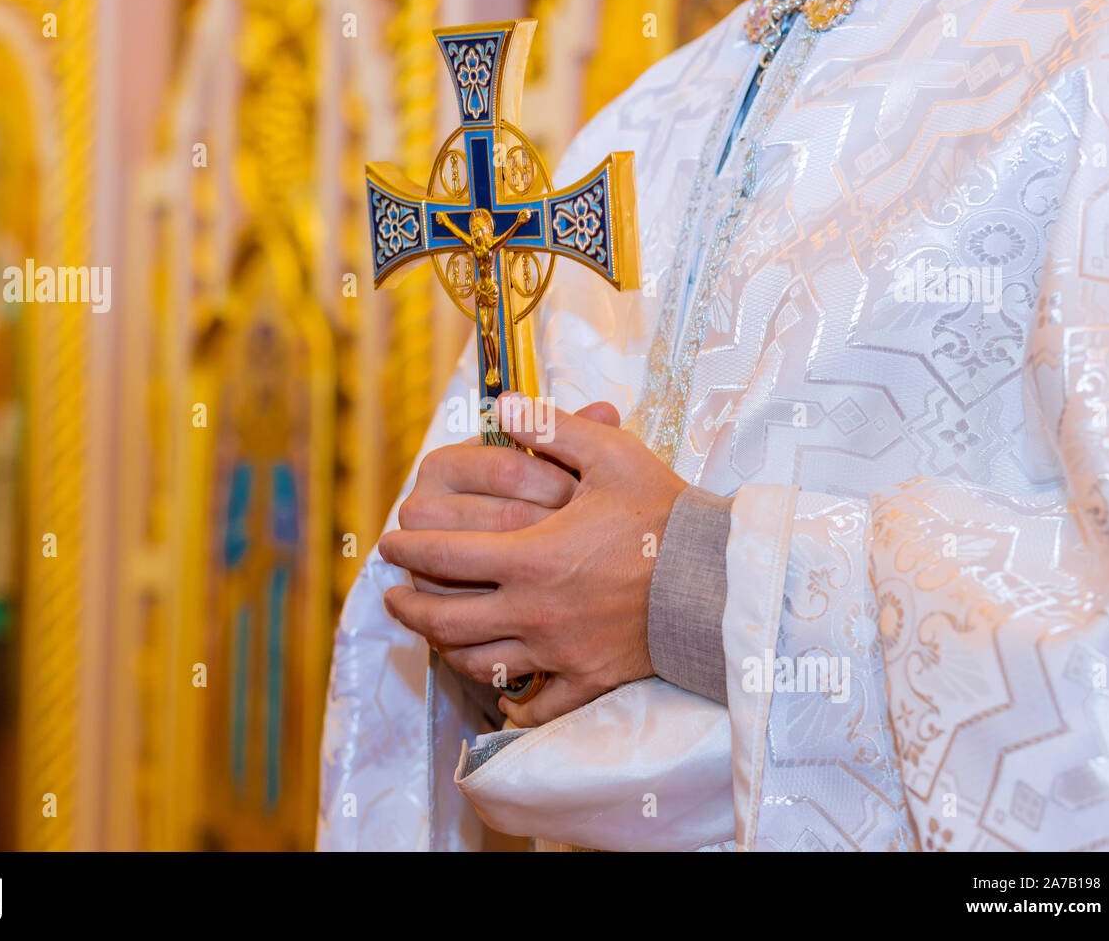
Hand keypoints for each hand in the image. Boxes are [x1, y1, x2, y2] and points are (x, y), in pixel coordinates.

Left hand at [379, 393, 686, 725]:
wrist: (720, 581)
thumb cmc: (665, 514)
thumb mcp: (611, 455)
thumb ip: (551, 428)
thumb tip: (503, 403)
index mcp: (530, 557)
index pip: (444, 555)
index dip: (407, 549)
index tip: (388, 544)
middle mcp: (533, 611)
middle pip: (445, 618)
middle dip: (408, 606)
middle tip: (392, 594)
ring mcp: (558, 652)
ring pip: (478, 663)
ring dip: (444, 647)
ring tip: (432, 633)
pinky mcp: (588, 681)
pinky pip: (538, 705)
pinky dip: (512, 705)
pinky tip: (501, 698)